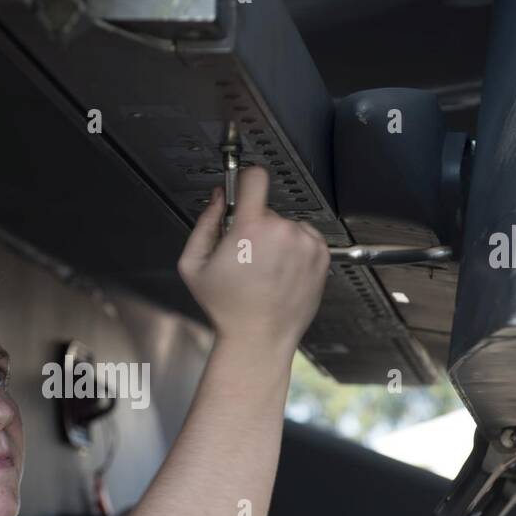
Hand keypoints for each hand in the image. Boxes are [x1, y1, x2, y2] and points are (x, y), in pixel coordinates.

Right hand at [175, 166, 328, 352]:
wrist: (259, 338)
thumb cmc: (227, 308)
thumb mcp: (193, 265)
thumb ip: (204, 223)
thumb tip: (219, 198)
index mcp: (251, 230)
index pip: (255, 177)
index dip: (245, 180)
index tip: (243, 186)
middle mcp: (283, 233)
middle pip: (267, 209)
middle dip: (255, 224)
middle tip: (245, 254)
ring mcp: (306, 245)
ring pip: (287, 225)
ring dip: (277, 239)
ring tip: (264, 269)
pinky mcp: (321, 257)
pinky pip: (305, 239)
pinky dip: (294, 250)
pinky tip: (280, 272)